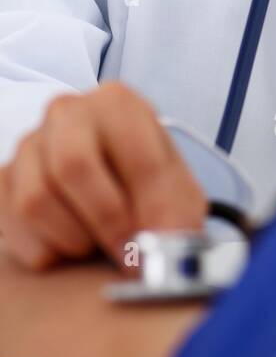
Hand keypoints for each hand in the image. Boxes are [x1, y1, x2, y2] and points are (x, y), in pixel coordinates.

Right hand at [0, 83, 206, 269]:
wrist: (115, 195)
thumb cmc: (148, 188)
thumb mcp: (176, 196)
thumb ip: (172, 216)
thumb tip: (156, 247)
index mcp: (119, 104)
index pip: (134, 157)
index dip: (147, 211)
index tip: (153, 245)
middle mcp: (68, 112)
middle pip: (72, 166)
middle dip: (103, 222)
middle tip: (122, 252)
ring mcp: (30, 143)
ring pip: (36, 200)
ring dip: (73, 238)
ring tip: (96, 243)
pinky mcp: (4, 178)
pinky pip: (11, 223)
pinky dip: (44, 249)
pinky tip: (67, 246)